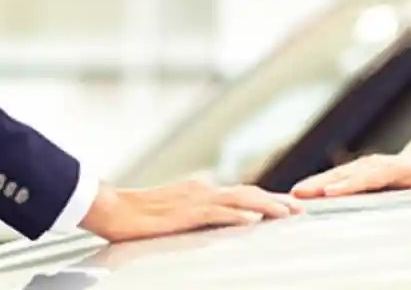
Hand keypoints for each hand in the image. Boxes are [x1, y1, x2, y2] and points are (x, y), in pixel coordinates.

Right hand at [80, 179, 303, 242]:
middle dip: (276, 201)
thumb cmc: (137, 214)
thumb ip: (195, 215)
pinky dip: (237, 216)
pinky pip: (216, 214)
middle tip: (300, 210)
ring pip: (239, 200)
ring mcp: (194, 200)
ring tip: (287, 213)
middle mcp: (202, 190)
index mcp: (200, 191)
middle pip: (248, 193)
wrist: (111, 208)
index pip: (241, 194)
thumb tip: (217, 221)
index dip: (266, 200)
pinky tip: (253, 221)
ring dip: (266, 205)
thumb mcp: (173, 213)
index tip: (287, 206)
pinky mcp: (184, 213)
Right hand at [289, 151, 410, 198]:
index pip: (368, 177)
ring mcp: (360, 168)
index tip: (332, 192)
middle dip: (323, 183)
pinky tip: (298, 194)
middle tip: (302, 193)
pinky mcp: (352, 173)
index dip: (350, 185)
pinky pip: (332, 179)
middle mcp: (372, 165)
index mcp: (391, 168)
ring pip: (334, 175)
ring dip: (314, 184)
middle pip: (345, 174)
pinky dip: (315, 185)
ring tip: (294, 193)